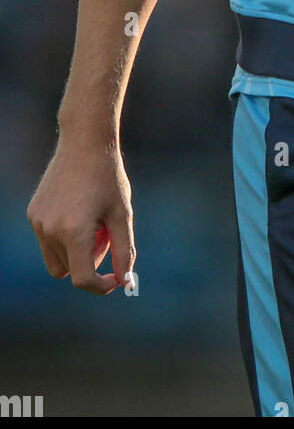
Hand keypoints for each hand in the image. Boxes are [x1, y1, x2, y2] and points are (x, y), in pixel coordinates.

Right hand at [26, 138, 135, 294]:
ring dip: (77, 251)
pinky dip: (64, 237)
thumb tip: (126, 281)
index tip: (117, 278)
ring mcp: (38, 222)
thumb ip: (124, 250)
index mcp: (74, 232)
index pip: (83, 279)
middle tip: (107, 234)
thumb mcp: (122, 214)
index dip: (102, 286)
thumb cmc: (108, 177)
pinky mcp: (33, 214)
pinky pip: (48, 241)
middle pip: (70, 271)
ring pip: (57, 259)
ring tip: (93, 221)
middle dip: (91, 261)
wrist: (84, 142)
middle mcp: (50, 230)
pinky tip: (79, 209)